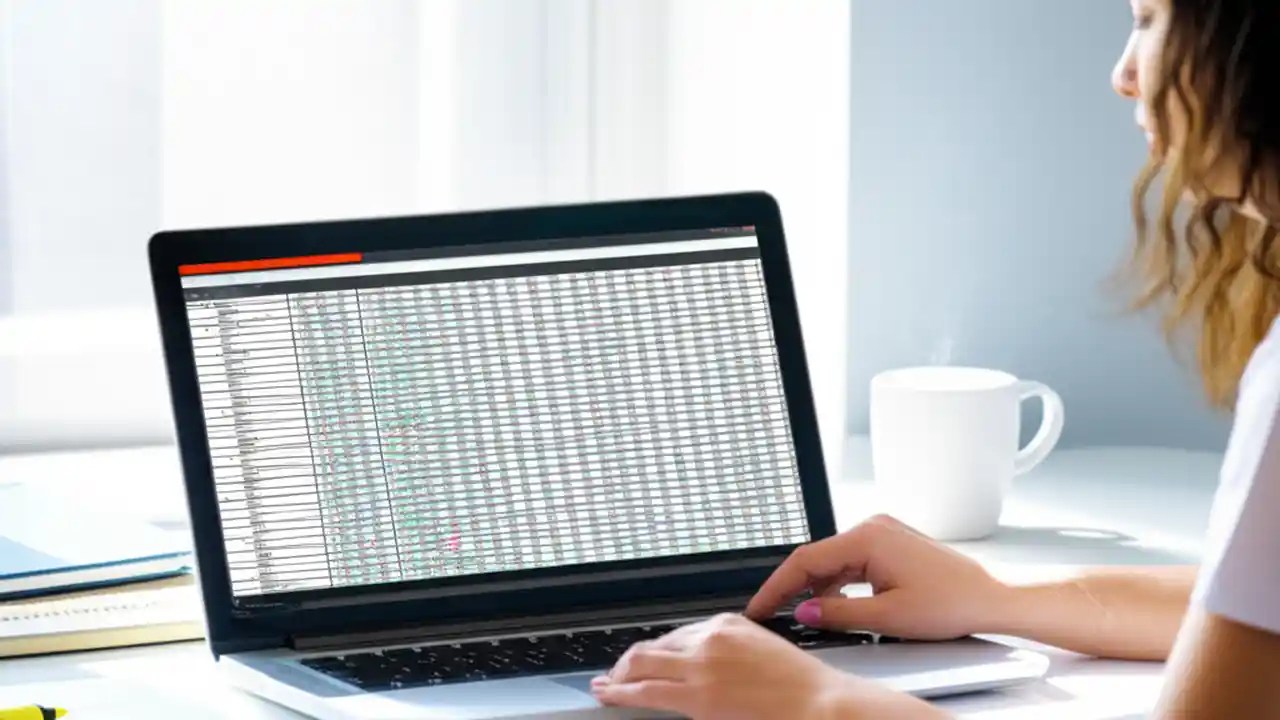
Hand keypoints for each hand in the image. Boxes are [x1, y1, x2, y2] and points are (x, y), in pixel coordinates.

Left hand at [592, 613, 944, 718]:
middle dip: (631, 660)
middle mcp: (710, 637)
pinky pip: (646, 690)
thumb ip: (732, 655)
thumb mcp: (764, 654)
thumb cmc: (803, 688)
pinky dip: (621, 691)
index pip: (678, 634)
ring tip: (607, 685)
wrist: (820, 704)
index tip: (646, 658)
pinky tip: (610, 694)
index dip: (657, 650)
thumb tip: (711, 670)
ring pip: (643, 663)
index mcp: (729, 623)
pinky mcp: (697, 695)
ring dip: (620, 675)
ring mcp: (701, 664)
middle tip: (616, 672)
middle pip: (655, 645)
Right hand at [746, 514, 1008, 639]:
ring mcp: (882, 533)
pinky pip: (852, 561)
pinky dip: (839, 583)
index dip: (776, 586)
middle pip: (817, 558)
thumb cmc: (951, 603)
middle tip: (773, 614)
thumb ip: (838, 613)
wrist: (990, 599)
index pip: (805, 560)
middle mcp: (872, 527)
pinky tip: (835, 604)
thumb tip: (803, 611)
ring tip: (805, 615)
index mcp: (867, 538)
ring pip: (834, 561)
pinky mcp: (890, 543)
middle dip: (794, 587)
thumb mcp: (887, 616)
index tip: (760, 606)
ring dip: (818, 587)